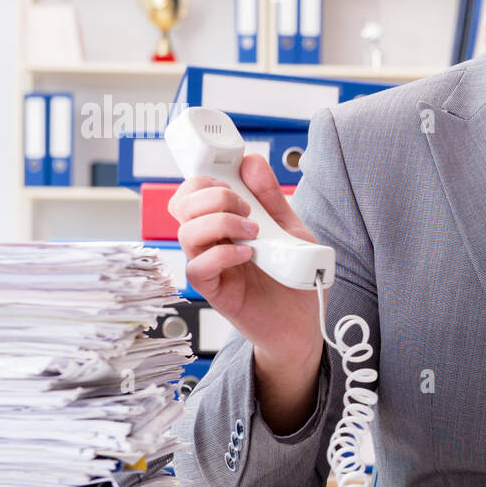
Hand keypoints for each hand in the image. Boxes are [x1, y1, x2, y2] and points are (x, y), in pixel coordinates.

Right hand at [169, 153, 323, 367]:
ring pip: (186, 233)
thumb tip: (251, 162)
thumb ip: (271, 197)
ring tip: (253, 232)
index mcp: (225, 222)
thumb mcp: (290, 228)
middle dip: (213, 196)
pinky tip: (248, 254)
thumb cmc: (293, 278)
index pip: (193, 191)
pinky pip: (198, 267)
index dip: (204, 178)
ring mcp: (211, 266)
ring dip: (220, 223)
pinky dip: (222, 254)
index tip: (232, 177)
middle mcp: (212, 241)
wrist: (303, 324)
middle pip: (182, 205)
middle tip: (246, 208)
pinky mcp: (215, 291)